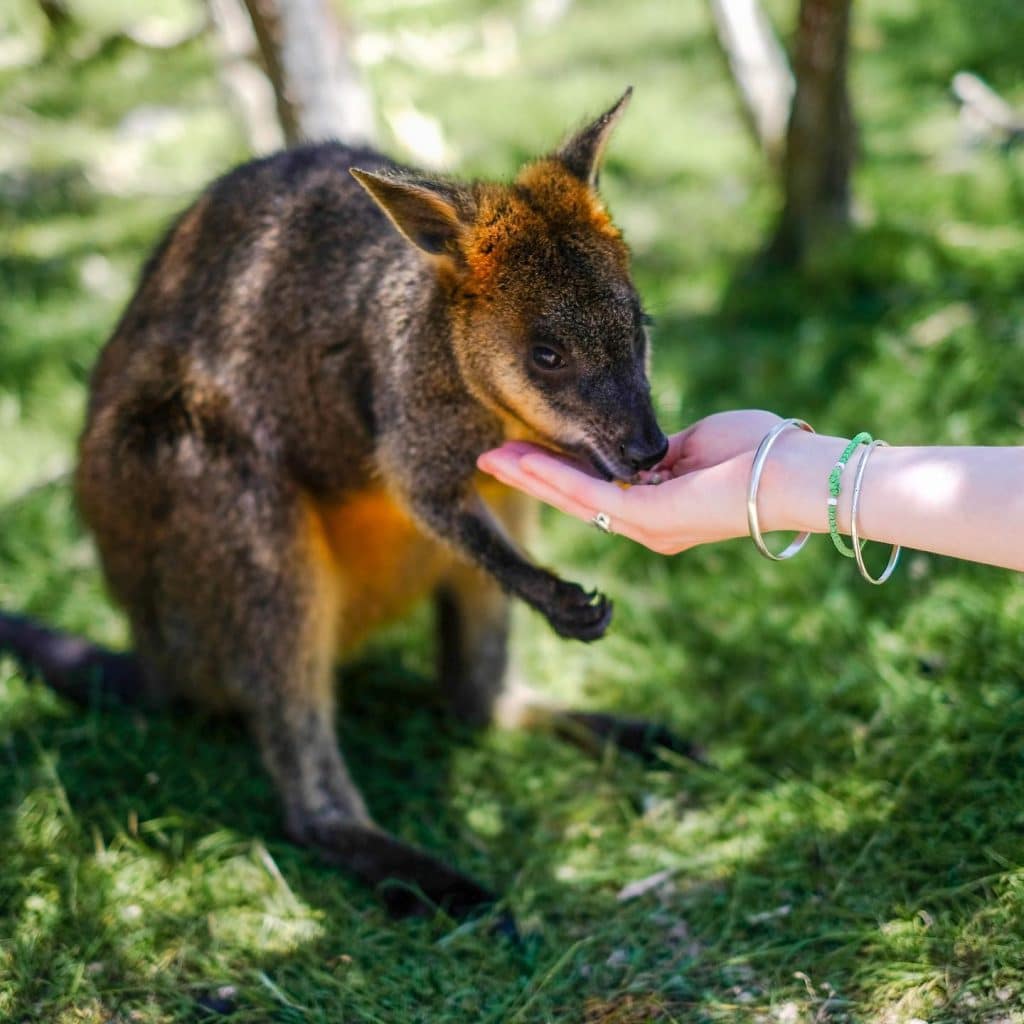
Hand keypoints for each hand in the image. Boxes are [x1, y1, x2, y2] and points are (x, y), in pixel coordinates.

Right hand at [477, 411, 785, 554]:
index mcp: (658, 507)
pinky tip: (525, 460)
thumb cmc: (760, 450)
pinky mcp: (651, 518)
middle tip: (487, 460)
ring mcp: (647, 526)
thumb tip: (648, 448)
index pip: (594, 487)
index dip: (555, 469)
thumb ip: (663, 449)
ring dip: (531, 476)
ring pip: (575, 499)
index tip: (522, 449)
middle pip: (574, 497)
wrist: (796, 471)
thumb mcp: (697, 443)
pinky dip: (555, 476)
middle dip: (530, 476)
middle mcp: (647, 524)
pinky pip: (592, 496)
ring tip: (492, 459)